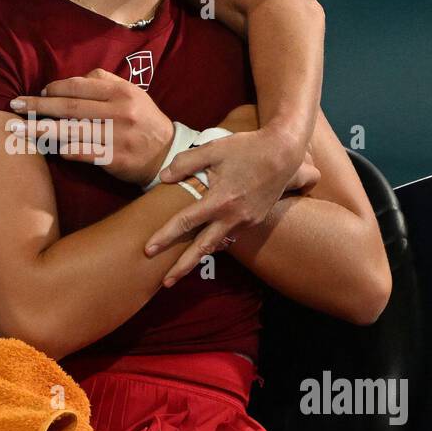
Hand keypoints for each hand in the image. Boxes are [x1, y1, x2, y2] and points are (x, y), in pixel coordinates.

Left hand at [5, 68, 174, 186]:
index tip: (39, 93)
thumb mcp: (133, 94)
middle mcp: (118, 112)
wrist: (167, 153)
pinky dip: (63, 150)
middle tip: (14, 106)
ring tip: (17, 128)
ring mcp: (116, 137)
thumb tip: (71, 81)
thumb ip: (104, 82)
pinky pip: (82, 153)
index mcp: (121, 92)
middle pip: (70, 107)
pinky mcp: (114, 159)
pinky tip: (46, 148)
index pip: (79, 86)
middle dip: (38, 106)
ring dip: (40, 130)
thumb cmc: (144, 121)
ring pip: (71, 131)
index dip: (54, 89)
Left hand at [147, 113, 320, 286]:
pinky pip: (231, 235)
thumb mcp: (213, 149)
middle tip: (165, 282)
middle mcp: (233, 216)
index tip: (148, 249)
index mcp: (220, 200)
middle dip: (183, 267)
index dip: (164, 237)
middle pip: (203, 248)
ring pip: (218, 244)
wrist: (283, 153)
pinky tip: (206, 244)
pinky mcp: (255, 220)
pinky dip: (217, 242)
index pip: (185, 223)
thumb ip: (185, 163)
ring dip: (200, 257)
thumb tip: (163, 177)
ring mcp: (246, 221)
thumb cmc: (247, 148)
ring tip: (182, 268)